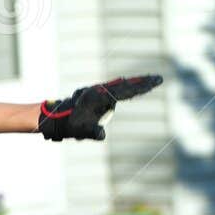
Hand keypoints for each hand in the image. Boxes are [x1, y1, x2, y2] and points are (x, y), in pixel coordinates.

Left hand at [38, 74, 162, 140]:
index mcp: (99, 96)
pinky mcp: (96, 94)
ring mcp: (98, 91)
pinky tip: (133, 86)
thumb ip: (92, 132)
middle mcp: (100, 90)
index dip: (141, 88)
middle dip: (142, 82)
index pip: (125, 91)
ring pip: (121, 86)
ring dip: (136, 83)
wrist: (55, 117)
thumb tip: (101, 136)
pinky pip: (115, 90)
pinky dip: (126, 88)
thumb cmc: (69, 124)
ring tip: (152, 81)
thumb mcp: (81, 131)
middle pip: (126, 85)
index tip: (154, 82)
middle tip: (158, 79)